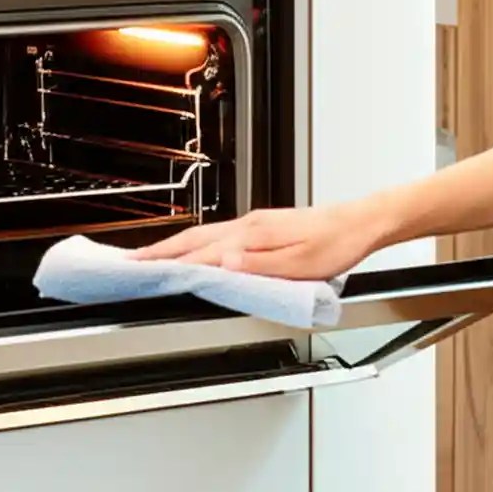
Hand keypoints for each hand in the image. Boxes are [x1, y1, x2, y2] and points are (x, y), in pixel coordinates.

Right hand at [128, 201, 393, 279]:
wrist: (360, 222)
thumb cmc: (336, 245)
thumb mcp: (301, 263)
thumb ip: (260, 265)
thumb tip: (224, 263)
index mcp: (255, 237)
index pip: (202, 253)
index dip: (170, 263)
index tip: (143, 269)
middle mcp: (249, 226)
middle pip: (194, 238)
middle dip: (161, 250)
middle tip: (132, 260)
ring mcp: (253, 224)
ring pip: (203, 234)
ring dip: (174, 245)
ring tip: (153, 255)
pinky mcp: (261, 225)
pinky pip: (216, 233)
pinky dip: (195, 242)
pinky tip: (193, 247)